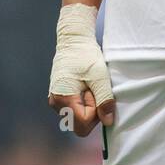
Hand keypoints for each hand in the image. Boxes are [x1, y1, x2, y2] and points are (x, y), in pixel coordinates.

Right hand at [48, 3, 114, 135]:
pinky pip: (74, 110)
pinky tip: (84, 86)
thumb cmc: (86, 55)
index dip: (95, 112)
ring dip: (88, 106)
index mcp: (63, 98)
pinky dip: (83, 103)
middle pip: (79, 124)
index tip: (95, 91)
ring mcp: (56, 101)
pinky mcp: (59, 98)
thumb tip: (108, 122)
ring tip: (89, 85)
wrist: (73, 40)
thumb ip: (104, 99)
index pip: (83, 123)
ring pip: (77, 118)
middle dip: (92, 111)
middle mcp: (56, 103)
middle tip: (93, 89)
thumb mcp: (100, 76)